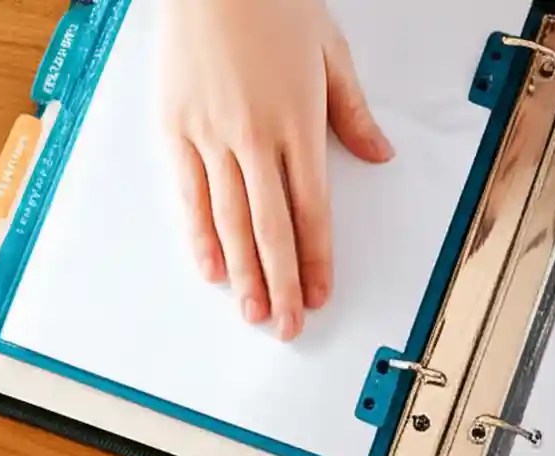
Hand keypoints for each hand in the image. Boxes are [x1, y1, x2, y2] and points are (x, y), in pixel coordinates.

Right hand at [156, 0, 393, 340]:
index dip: (317, 258)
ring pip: (231, 219)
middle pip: (272, 227)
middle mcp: (255, 137)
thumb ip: (352, 111)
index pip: (311, 209)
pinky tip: (210, 269)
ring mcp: (211, 135)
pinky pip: (189, 193)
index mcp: (299, 122)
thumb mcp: (330, 52)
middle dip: (283, 282)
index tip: (321, 294)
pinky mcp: (175, 128)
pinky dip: (199, 234)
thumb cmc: (272, 4)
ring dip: (244, 272)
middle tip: (289, 325)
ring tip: (253, 312)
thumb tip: (379, 154)